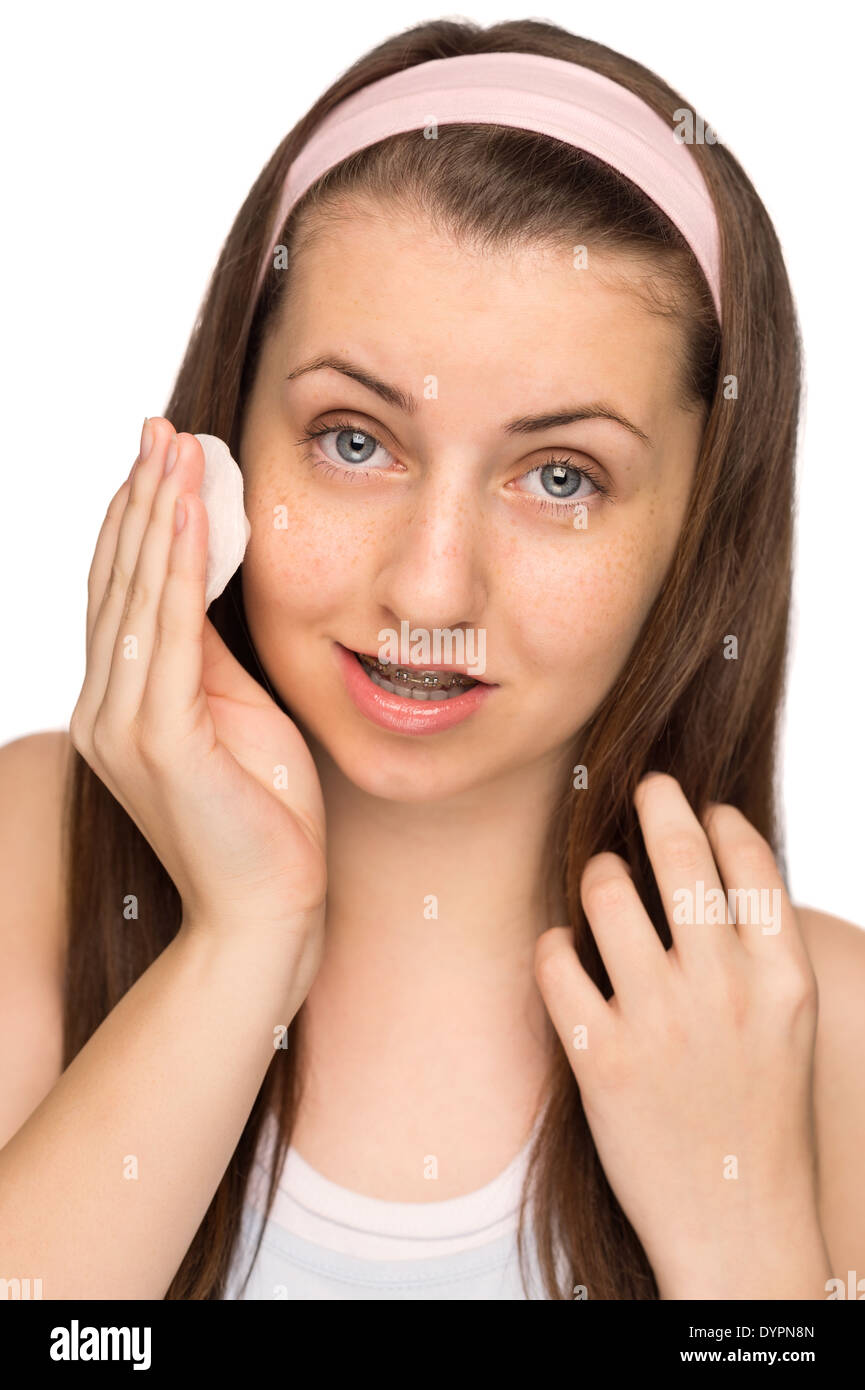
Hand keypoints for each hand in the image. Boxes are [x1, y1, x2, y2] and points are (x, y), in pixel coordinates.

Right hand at [70, 418, 326, 980]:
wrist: (269, 913)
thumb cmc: (266, 817)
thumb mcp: (236, 715)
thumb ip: (208, 653)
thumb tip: (205, 579)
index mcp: (120, 705)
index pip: (121, 594)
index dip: (137, 521)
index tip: (161, 457)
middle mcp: (104, 710)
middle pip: (116, 581)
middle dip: (140, 498)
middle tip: (160, 429)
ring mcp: (122, 726)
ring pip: (134, 594)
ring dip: (156, 512)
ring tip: (174, 446)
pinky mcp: (157, 741)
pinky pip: (165, 631)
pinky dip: (174, 564)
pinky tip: (188, 510)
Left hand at [535, 772, 828, 1297]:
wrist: (740, 1228)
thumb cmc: (760, 1118)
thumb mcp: (788, 1028)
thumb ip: (758, 950)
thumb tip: (713, 865)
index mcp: (785, 979)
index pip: (751, 862)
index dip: (719, 820)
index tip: (701, 806)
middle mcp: (727, 989)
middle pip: (682, 858)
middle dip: (658, 803)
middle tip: (645, 785)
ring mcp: (663, 1023)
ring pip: (606, 893)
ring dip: (598, 874)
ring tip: (600, 882)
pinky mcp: (600, 1058)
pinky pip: (557, 960)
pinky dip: (553, 945)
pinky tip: (563, 952)